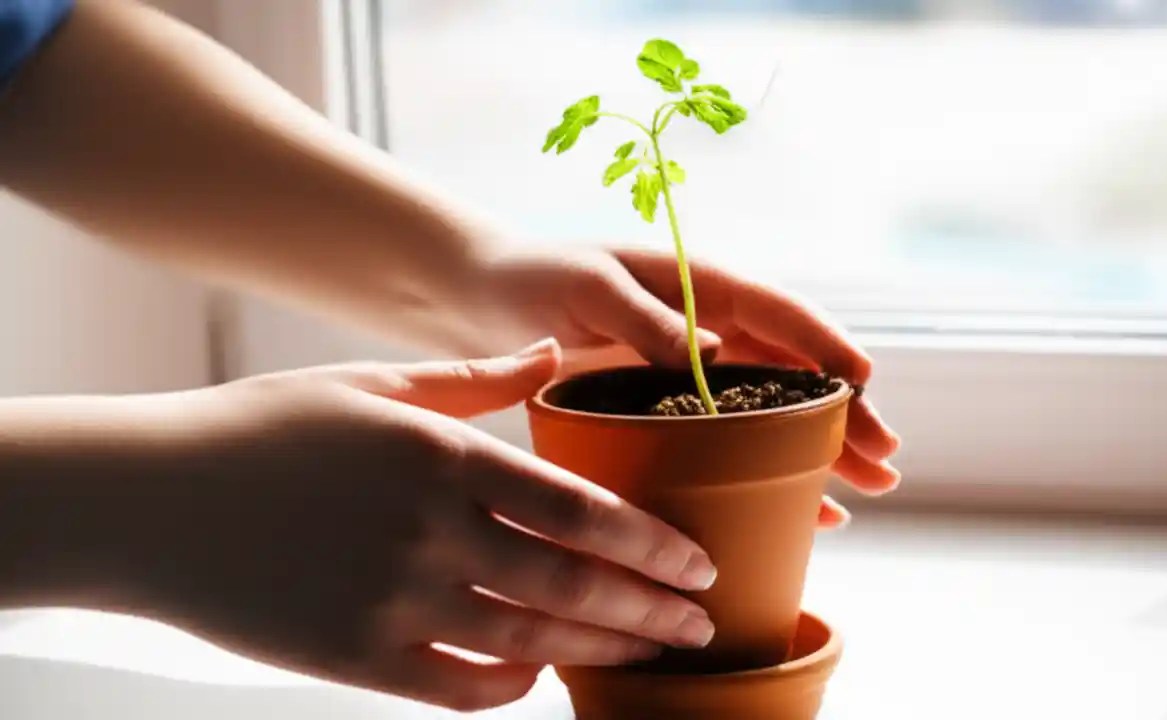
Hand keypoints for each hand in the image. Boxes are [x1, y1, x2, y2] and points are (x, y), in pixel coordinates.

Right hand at [126, 340, 716, 710]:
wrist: (150, 499)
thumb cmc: (265, 429)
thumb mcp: (372, 385)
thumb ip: (474, 379)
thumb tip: (553, 354)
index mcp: (444, 457)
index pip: (578, 509)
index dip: (650, 543)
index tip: (697, 562)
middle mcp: (432, 533)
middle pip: (572, 583)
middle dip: (651, 608)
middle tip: (702, 625)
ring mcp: (395, 601)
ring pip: (530, 639)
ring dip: (602, 649)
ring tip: (653, 654)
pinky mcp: (355, 656)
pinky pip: (459, 687)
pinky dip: (512, 685)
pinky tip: (541, 674)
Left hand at [480, 247, 900, 525]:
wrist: (484, 300)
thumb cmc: (534, 279)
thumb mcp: (586, 288)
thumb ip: (646, 317)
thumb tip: (713, 351)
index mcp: (698, 286)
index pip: (779, 314)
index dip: (826, 346)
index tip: (864, 383)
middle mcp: (709, 329)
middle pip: (793, 373)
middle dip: (844, 414)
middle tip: (886, 459)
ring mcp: (693, 374)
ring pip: (776, 413)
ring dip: (824, 448)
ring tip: (872, 489)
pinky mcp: (670, 409)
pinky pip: (734, 441)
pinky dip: (772, 472)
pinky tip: (807, 507)